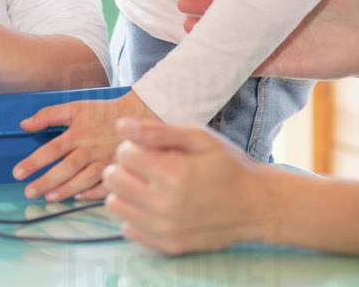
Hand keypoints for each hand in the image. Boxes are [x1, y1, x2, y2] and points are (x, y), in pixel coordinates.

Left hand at [12, 91, 158, 201]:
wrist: (136, 115)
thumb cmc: (102, 112)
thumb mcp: (75, 107)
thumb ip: (49, 115)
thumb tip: (24, 124)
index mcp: (77, 133)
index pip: (51, 150)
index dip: (34, 162)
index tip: (18, 173)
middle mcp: (90, 149)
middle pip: (65, 168)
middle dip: (46, 181)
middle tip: (29, 192)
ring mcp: (105, 161)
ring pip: (84, 180)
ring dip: (66, 190)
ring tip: (49, 198)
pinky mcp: (118, 170)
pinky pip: (105, 186)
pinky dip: (92, 193)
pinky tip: (78, 197)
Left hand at [103, 118, 272, 253]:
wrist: (256, 206)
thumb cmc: (228, 165)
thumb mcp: (199, 137)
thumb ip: (158, 131)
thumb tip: (120, 125)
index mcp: (172, 173)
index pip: (124, 153)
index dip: (133, 145)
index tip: (149, 147)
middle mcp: (165, 205)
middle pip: (114, 180)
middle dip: (124, 166)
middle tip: (145, 164)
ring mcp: (166, 230)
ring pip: (116, 206)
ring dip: (125, 191)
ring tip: (147, 184)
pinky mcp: (168, 246)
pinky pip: (129, 230)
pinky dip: (135, 215)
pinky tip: (153, 204)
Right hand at [177, 0, 358, 78]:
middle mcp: (273, 16)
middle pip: (231, 11)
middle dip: (206, 6)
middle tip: (183, 1)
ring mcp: (275, 40)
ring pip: (233, 36)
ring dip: (208, 30)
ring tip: (186, 23)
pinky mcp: (282, 64)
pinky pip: (248, 63)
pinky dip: (226, 58)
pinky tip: (206, 48)